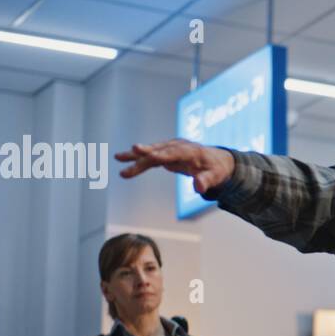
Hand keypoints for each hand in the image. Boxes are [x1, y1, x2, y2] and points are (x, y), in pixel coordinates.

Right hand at [115, 138, 234, 194]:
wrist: (217, 160)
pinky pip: (150, 157)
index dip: (163, 154)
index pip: (176, 152)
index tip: (151, 155)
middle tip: (132, 150)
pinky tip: (123, 162)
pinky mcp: (166, 153)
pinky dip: (138, 159)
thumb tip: (198, 188)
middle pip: (160, 150)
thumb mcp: (216, 177)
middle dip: (146, 151)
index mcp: (192, 151)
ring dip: (135, 156)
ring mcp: (171, 148)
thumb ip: (206, 181)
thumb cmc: (217, 169)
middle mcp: (179, 146)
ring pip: (152, 152)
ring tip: (118, 157)